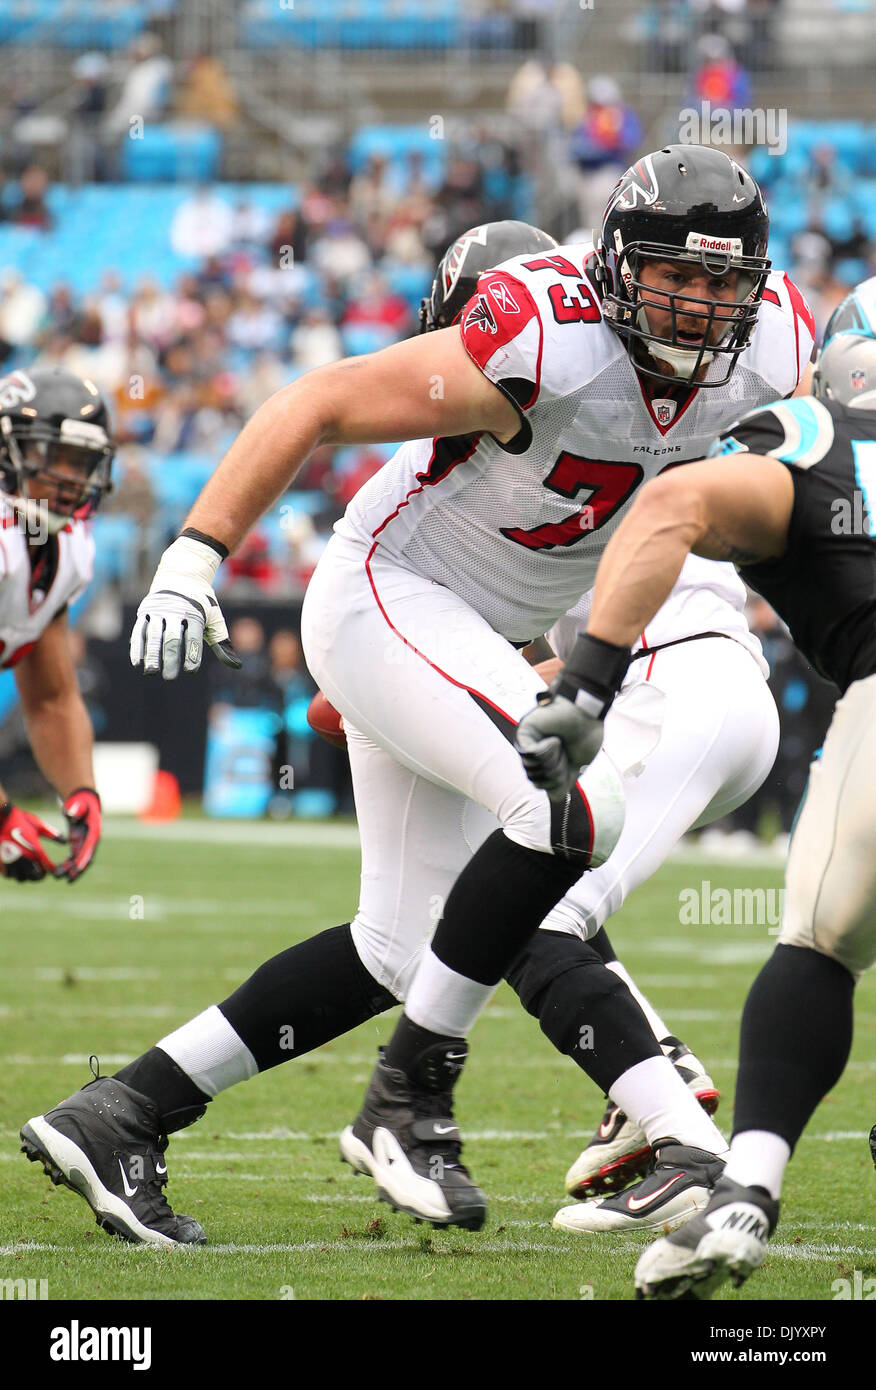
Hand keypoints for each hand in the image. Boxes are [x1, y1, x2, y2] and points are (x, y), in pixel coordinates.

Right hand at [0, 802, 64, 880]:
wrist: (1, 817)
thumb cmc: (20, 819)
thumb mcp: (38, 825)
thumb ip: (51, 834)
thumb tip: (65, 841)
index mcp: (36, 849)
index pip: (48, 867)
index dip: (52, 870)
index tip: (53, 869)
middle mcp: (25, 858)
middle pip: (34, 877)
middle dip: (39, 876)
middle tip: (40, 872)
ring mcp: (12, 861)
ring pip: (21, 878)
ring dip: (26, 876)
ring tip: (28, 871)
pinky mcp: (2, 861)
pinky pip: (9, 875)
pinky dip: (13, 874)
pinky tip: (16, 869)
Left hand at [54, 787, 100, 882]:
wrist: (83, 802)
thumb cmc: (81, 802)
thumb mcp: (79, 803)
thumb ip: (75, 809)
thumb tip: (70, 815)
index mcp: (94, 830)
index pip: (90, 847)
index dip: (84, 858)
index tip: (77, 868)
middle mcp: (91, 839)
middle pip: (86, 857)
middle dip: (78, 869)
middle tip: (69, 879)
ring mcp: (85, 842)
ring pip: (79, 860)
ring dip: (70, 869)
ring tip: (58, 877)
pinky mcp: (78, 844)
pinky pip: (73, 857)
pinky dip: (67, 864)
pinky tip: (58, 871)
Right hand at [130, 534, 241, 679]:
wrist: (182, 574)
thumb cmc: (202, 602)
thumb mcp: (215, 618)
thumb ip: (223, 643)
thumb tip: (236, 666)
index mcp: (195, 613)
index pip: (194, 637)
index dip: (192, 654)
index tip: (191, 671)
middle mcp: (176, 611)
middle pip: (172, 637)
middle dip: (170, 658)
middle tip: (170, 677)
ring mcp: (159, 611)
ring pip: (154, 634)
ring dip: (152, 654)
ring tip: (151, 672)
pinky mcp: (145, 611)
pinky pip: (140, 631)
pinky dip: (138, 647)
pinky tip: (138, 663)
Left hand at [515, 692, 604, 802]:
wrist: (588, 714)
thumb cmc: (586, 735)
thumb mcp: (577, 767)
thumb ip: (562, 783)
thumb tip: (552, 797)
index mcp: (547, 763)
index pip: (545, 787)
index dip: (560, 781)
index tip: (571, 762)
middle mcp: (534, 755)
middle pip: (537, 782)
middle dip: (556, 772)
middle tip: (566, 752)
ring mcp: (528, 744)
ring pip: (533, 770)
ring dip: (553, 760)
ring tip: (560, 743)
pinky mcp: (524, 734)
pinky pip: (531, 755)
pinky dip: (547, 750)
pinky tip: (554, 738)